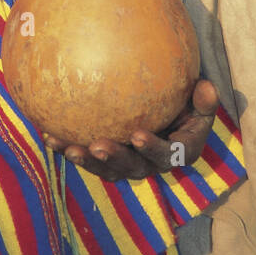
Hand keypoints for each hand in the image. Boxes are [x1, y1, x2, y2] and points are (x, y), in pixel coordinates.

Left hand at [42, 78, 219, 181]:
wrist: (170, 107)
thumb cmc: (186, 99)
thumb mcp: (200, 100)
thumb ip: (204, 99)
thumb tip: (207, 87)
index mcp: (179, 151)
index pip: (168, 155)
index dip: (153, 149)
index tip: (137, 135)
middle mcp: (152, 162)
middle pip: (133, 167)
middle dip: (114, 159)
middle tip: (97, 146)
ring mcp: (128, 162)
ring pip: (107, 168)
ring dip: (86, 160)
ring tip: (66, 147)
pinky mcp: (107, 157)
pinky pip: (88, 155)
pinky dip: (67, 147)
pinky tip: (48, 135)